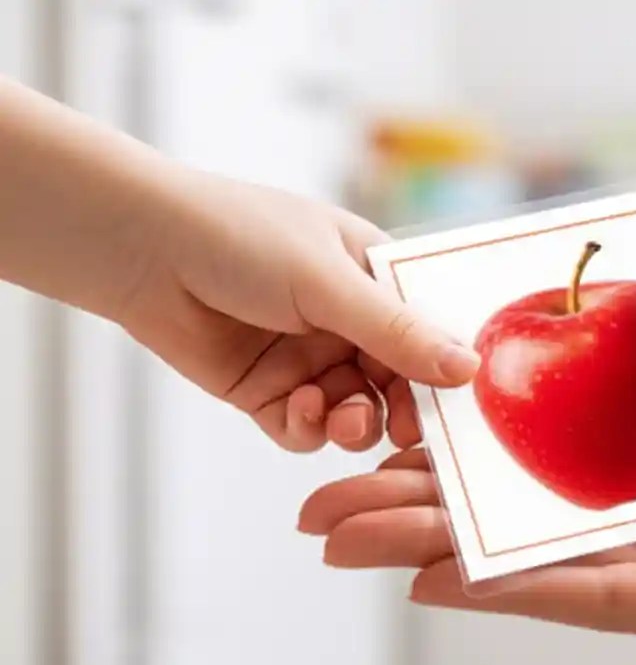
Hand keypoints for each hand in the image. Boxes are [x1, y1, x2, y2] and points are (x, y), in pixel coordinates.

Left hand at [0, 77, 459, 449]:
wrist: (140, 249)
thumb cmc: (237, 237)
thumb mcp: (331, 283)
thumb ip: (398, 332)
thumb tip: (467, 368)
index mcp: (374, 277)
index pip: (427, 334)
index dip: (439, 373)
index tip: (449, 404)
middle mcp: (347, 319)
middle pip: (396, 383)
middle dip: (400, 408)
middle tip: (402, 428)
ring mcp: (307, 357)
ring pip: (355, 413)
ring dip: (354, 423)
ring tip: (340, 416)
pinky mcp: (266, 390)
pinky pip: (305, 428)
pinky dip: (307, 427)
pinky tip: (296, 407)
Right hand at [296, 407, 635, 664]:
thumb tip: (619, 404)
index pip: (549, 509)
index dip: (463, 493)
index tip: (384, 470)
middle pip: (524, 546)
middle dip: (420, 528)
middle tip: (319, 521)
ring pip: (542, 573)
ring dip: (439, 554)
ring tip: (346, 541)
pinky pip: (609, 590)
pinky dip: (521, 582)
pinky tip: (444, 574)